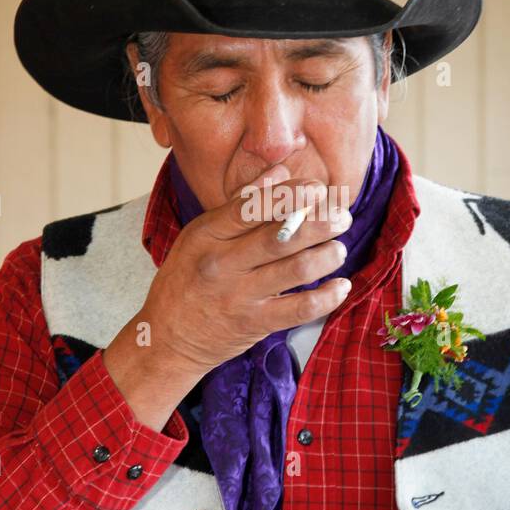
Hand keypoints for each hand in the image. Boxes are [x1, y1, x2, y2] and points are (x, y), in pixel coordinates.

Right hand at [140, 161, 352, 375]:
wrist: (167, 337)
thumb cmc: (187, 279)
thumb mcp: (199, 236)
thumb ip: (239, 204)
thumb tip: (280, 172)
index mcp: (207, 234)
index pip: (252, 207)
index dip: (290, 196)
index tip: (318, 189)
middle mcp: (222, 263)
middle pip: (280, 237)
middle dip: (320, 224)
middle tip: (343, 217)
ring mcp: (239, 295)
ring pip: (295, 270)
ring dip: (327, 256)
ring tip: (339, 249)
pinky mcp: (254, 324)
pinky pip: (300, 309)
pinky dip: (327, 297)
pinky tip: (341, 286)